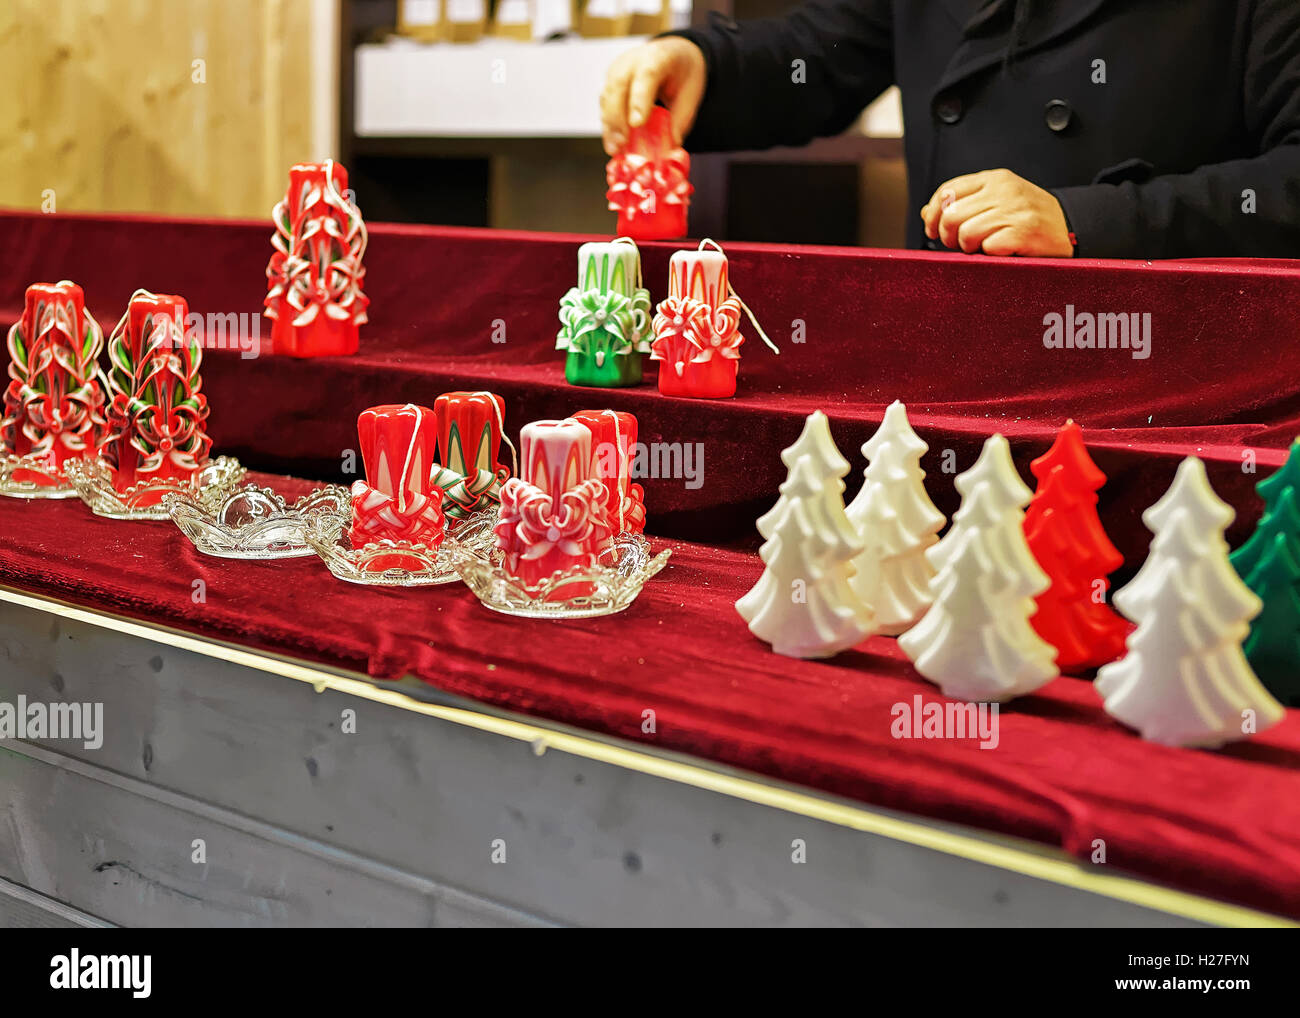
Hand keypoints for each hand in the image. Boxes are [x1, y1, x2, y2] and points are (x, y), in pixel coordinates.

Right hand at [600, 37, 706, 156]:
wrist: (672, 53)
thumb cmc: (682, 73)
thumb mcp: (690, 93)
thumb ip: (680, 119)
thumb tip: (671, 146)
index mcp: (659, 57)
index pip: (646, 75)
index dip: (639, 99)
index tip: (636, 124)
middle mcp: (633, 60)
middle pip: (618, 86)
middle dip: (617, 117)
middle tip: (621, 144)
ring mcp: (618, 69)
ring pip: (607, 96)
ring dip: (609, 125)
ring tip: (614, 149)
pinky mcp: (610, 81)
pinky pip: (605, 104)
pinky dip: (608, 124)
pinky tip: (613, 143)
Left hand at [920, 169, 1074, 256]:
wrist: (1071, 227)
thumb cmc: (1027, 219)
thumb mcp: (996, 202)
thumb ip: (963, 204)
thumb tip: (928, 212)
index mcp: (994, 179)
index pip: (947, 191)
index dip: (934, 214)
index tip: (933, 231)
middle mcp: (1004, 190)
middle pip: (951, 216)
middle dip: (948, 236)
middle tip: (960, 245)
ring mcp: (1015, 210)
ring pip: (966, 233)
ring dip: (969, 248)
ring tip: (984, 247)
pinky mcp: (1024, 232)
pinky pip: (988, 247)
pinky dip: (990, 254)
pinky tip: (1003, 250)